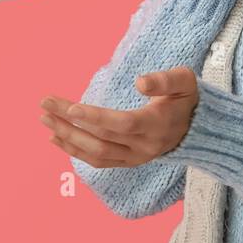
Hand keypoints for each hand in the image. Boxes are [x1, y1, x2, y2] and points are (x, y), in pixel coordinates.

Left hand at [39, 67, 198, 166]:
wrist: (197, 128)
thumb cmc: (187, 98)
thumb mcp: (184, 81)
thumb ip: (164, 80)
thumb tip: (139, 81)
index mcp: (156, 125)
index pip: (121, 124)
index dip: (95, 118)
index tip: (70, 107)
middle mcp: (144, 147)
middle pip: (100, 139)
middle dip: (69, 123)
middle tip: (45, 105)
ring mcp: (135, 158)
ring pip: (95, 154)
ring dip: (67, 138)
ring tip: (45, 120)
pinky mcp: (128, 162)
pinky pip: (98, 161)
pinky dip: (75, 151)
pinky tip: (56, 138)